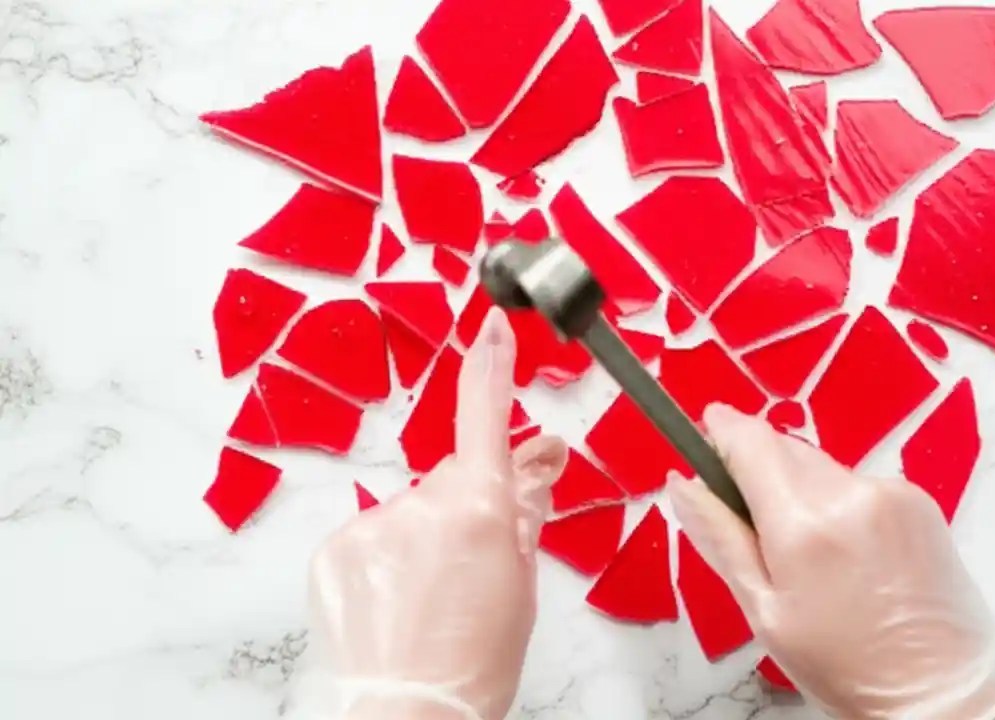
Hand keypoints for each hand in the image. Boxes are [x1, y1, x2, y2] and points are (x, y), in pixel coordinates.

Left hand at [308, 308, 568, 719]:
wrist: (413, 714)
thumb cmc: (480, 661)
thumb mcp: (522, 583)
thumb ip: (525, 512)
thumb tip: (541, 460)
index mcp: (481, 508)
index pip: (486, 415)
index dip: (492, 365)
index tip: (493, 325)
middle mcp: (421, 504)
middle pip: (452, 477)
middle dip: (467, 503)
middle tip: (476, 561)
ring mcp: (372, 525)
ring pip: (410, 509)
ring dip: (424, 536)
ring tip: (433, 596)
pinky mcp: (335, 548)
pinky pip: (372, 534)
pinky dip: (387, 557)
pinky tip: (399, 599)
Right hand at [670, 404, 994, 718]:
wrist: (940, 691)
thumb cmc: (844, 665)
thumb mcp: (765, 613)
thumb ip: (720, 539)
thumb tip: (681, 483)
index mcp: (804, 524)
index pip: (750, 440)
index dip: (720, 431)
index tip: (704, 434)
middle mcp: (850, 492)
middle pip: (784, 448)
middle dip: (758, 472)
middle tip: (755, 529)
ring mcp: (891, 492)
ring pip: (821, 467)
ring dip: (801, 490)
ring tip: (811, 557)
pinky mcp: (920, 500)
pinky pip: (859, 484)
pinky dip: (841, 504)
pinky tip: (850, 555)